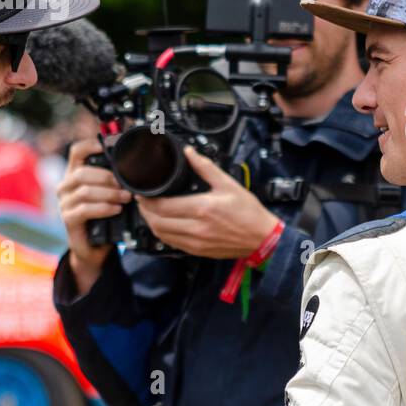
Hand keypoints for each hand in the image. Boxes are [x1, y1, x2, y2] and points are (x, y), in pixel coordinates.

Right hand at [57, 137, 128, 291]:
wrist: (95, 246)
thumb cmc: (105, 215)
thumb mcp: (111, 193)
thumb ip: (116, 179)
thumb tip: (137, 166)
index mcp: (75, 174)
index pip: (77, 152)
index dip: (91, 146)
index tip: (109, 148)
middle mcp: (66, 187)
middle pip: (81, 172)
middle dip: (107, 177)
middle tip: (126, 185)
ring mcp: (65, 204)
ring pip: (85, 191)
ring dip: (109, 194)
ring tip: (126, 198)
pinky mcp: (68, 220)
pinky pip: (84, 210)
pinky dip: (103, 208)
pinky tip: (116, 209)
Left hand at [135, 147, 281, 259]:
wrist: (262, 238)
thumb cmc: (249, 212)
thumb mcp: (229, 184)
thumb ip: (206, 168)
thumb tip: (190, 153)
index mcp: (202, 208)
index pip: (163, 206)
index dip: (147, 200)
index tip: (143, 192)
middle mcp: (196, 228)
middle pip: (157, 222)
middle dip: (145, 211)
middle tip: (143, 200)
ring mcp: (196, 242)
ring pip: (161, 235)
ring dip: (151, 223)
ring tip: (150, 211)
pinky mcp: (197, 251)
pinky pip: (171, 244)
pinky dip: (163, 234)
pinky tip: (164, 224)